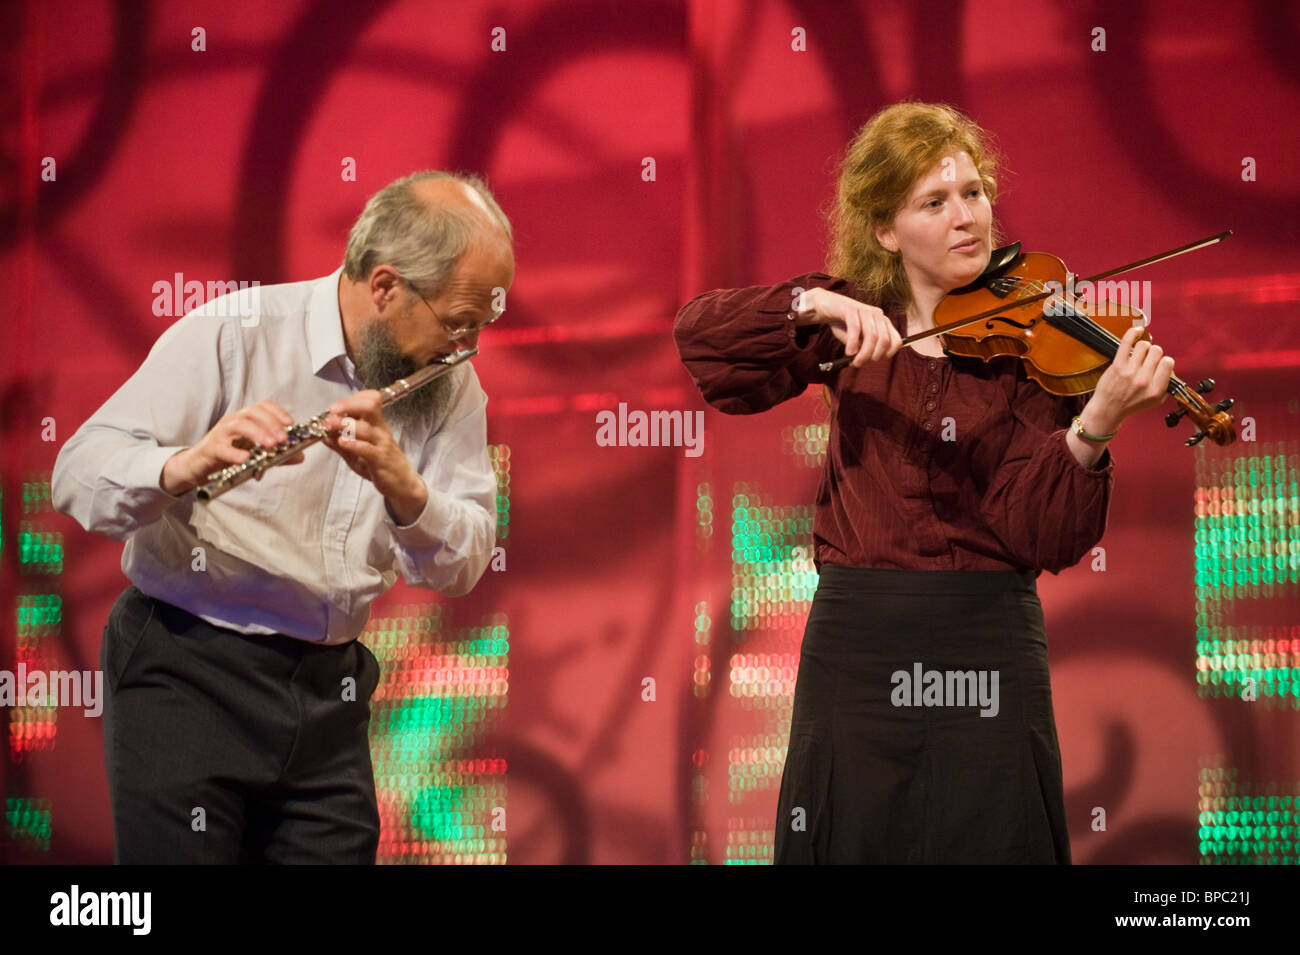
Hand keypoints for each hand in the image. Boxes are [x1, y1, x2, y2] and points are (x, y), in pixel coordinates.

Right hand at [160, 400, 303, 494]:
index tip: (291, 424)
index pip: (262, 407)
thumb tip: (301, 456)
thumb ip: (277, 456)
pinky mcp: (210, 448)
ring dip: (257, 433)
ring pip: (238, 425)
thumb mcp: (256, 454)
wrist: (199, 466)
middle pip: (253, 413)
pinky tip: (245, 459)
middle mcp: (233, 421)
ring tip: (270, 445)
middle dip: (271, 424)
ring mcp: (220, 433)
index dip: (277, 412)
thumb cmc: (229, 455)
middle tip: (284, 439)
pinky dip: (234, 452)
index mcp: (246, 419)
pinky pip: (222, 447)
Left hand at [320, 391, 427, 523]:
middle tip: (332, 410)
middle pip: (369, 406)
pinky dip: (352, 444)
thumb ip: (340, 444)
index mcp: (376, 425)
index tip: (335, 407)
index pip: (370, 399)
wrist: (403, 484)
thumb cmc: (381, 466)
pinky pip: (367, 448)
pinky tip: (341, 443)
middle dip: (348, 404)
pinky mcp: (380, 459)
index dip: (353, 398)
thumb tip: (323, 435)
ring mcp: (381, 444)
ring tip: (328, 426)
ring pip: (365, 427)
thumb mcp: (357, 453)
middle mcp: (380, 430)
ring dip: (343, 424)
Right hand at [795, 287, 902, 366]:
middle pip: (884, 340)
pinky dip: (853, 343)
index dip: (887, 354)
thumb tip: (868, 360)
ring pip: (871, 336)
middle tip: (860, 364)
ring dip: (863, 353)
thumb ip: (864, 348)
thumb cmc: (843, 324)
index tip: (874, 361)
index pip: (896, 341)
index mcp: (883, 322)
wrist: (826, 306)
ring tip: (854, 362)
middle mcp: (878, 315)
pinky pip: (855, 328)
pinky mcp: (851, 309)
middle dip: (873, 356)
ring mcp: (865, 310)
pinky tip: (849, 352)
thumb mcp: (857, 338)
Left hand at [1082, 324, 1175, 434]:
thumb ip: (1167, 384)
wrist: (1108, 409)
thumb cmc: (1131, 404)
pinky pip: (1127, 342)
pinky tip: (1138, 330)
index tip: (1158, 365)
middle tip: (1147, 361)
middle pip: (1157, 351)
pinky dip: (1133, 332)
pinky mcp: (1117, 365)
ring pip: (1144, 345)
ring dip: (1143, 348)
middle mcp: (1143, 381)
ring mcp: (1129, 372)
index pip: (1168, 362)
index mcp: (1155, 390)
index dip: (1164, 361)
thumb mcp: (1155, 401)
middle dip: (1153, 354)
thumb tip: (1169, 366)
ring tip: (1139, 356)